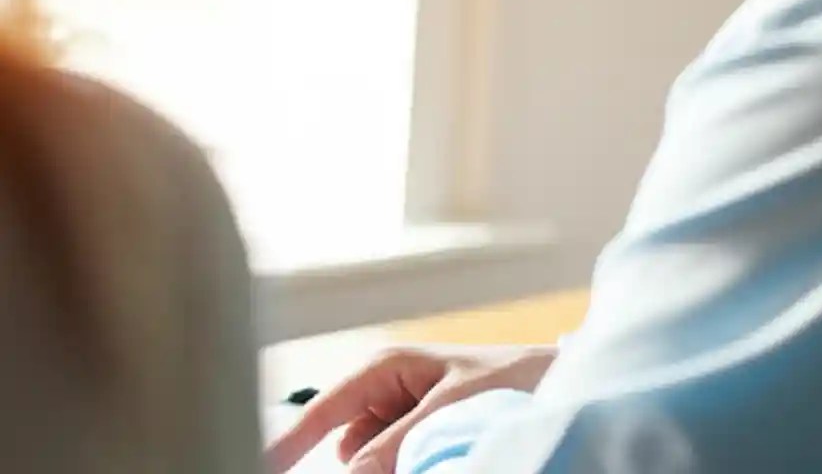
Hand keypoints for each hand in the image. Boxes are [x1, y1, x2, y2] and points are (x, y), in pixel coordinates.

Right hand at [267, 344, 557, 473]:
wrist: (554, 383)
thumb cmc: (510, 378)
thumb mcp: (452, 407)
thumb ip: (398, 441)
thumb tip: (351, 473)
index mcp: (383, 366)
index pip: (321, 410)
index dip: (286, 442)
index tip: (259, 467)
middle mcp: (383, 389)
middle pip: (346, 446)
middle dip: (368, 462)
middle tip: (417, 453)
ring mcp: (398, 415)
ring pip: (368, 461)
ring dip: (394, 466)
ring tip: (443, 446)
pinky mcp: (415, 435)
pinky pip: (392, 464)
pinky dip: (408, 467)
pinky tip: (442, 454)